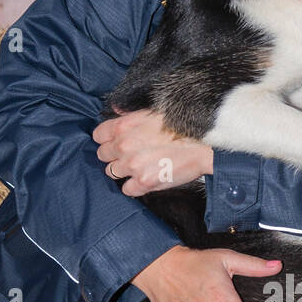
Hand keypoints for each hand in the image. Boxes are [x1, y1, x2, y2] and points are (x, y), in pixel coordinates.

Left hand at [93, 105, 213, 195]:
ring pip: (112, 172)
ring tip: (140, 168)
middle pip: (103, 155)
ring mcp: (132, 165)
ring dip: (124, 171)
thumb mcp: (153, 111)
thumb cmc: (182, 125)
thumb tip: (116, 112)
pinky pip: (127, 189)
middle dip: (114, 156)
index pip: (98, 135)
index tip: (117, 143)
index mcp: (123, 126)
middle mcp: (123, 145)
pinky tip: (146, 179)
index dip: (107, 140)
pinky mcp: (144, 182)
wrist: (204, 144)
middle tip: (130, 156)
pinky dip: (134, 186)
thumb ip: (131, 115)